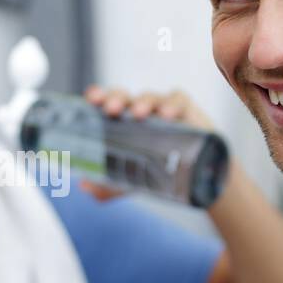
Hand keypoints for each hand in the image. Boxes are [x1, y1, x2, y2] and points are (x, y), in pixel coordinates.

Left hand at [80, 85, 216, 200]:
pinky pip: (178, 101)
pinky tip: (168, 115)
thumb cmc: (158, 169)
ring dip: (142, 102)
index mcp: (121, 121)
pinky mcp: (185, 110)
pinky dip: (172, 105)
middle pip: (124, 97)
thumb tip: (85, 186)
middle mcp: (139, 111)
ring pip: (150, 97)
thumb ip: (108, 186)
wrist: (197, 177)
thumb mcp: (131, 182)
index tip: (91, 99)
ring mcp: (162, 108)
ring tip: (138, 114)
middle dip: (115, 98)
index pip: (105, 103)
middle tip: (110, 109)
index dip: (98, 97)